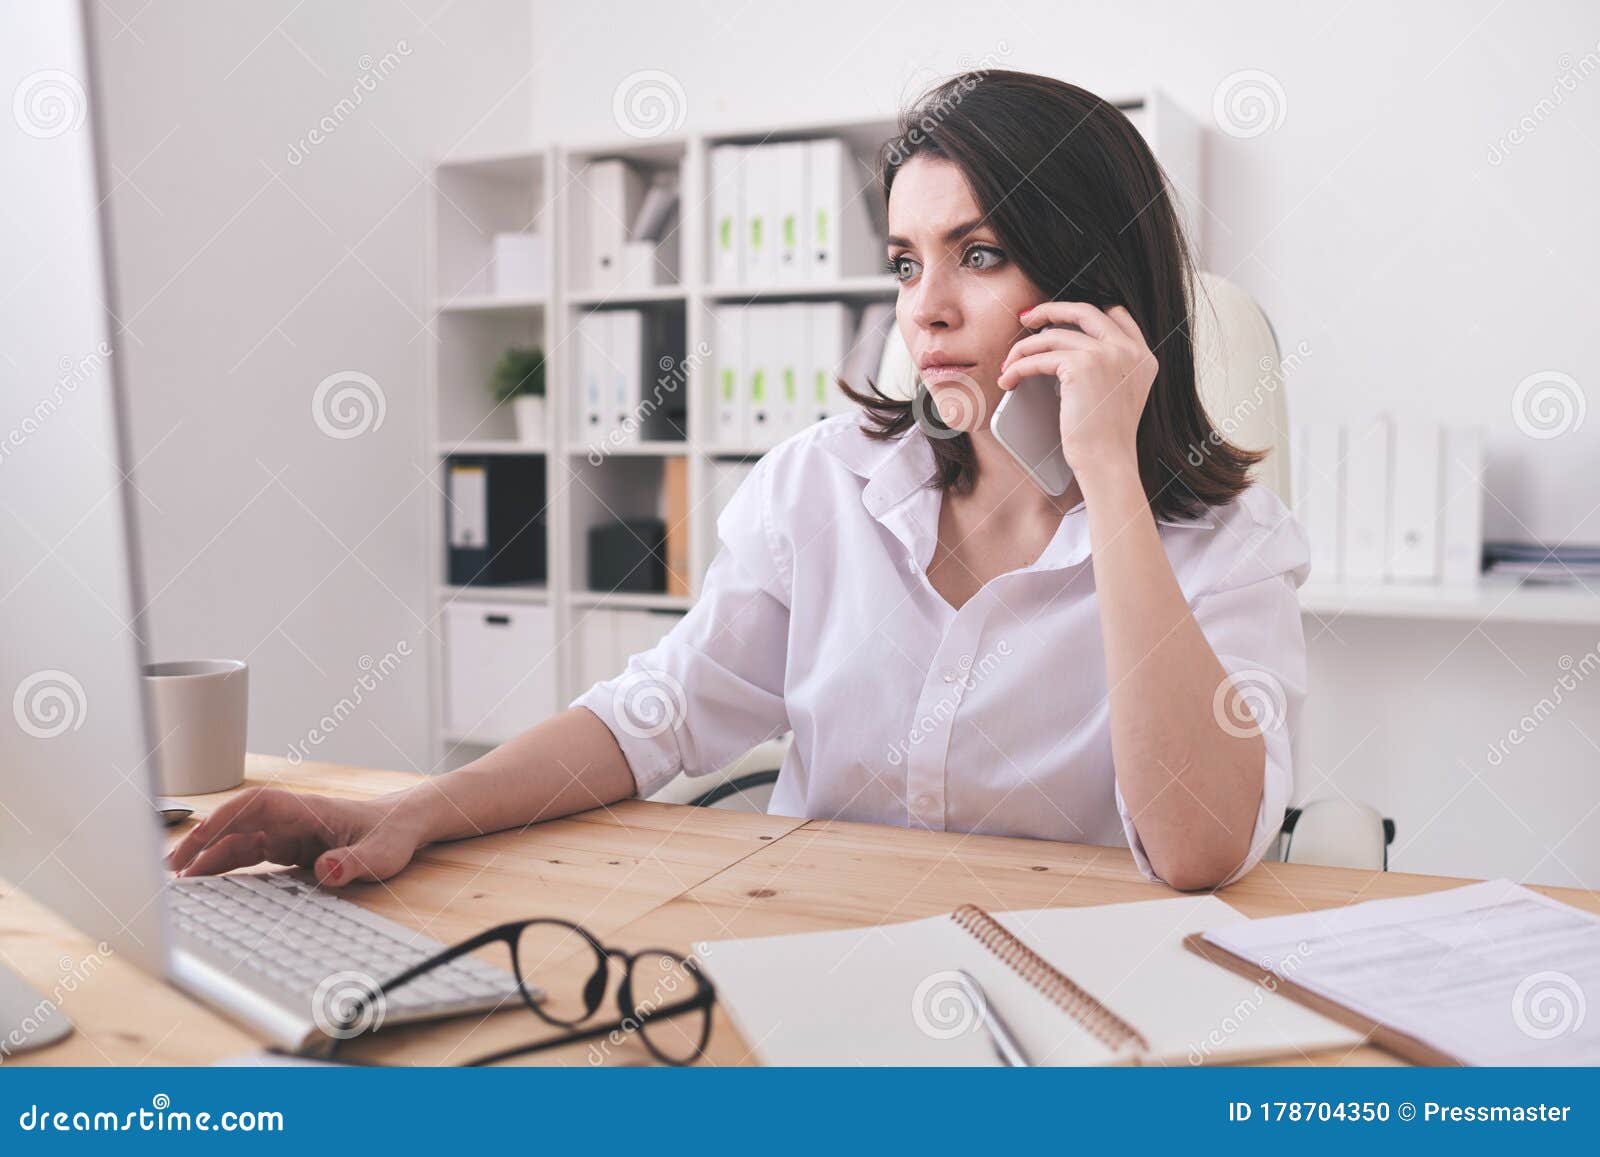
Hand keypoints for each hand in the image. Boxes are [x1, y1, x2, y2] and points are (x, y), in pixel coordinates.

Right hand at [165, 786, 425, 886]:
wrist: (403, 825)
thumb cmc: (392, 833)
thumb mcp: (383, 854)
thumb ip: (355, 862)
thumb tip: (327, 872)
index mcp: (308, 811)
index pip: (256, 806)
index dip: (224, 818)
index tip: (198, 835)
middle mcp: (291, 819)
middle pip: (236, 824)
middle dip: (202, 841)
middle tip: (171, 868)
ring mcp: (286, 833)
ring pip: (236, 840)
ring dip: (207, 857)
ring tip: (179, 882)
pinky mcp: (287, 848)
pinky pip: (248, 855)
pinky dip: (225, 867)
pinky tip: (206, 883)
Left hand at [997, 301, 1157, 474]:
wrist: (1108, 462)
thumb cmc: (1106, 439)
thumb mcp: (1118, 394)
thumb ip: (1108, 366)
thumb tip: (1064, 346)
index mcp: (1142, 356)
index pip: (1116, 313)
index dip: (1083, 311)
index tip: (1059, 315)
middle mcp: (1129, 349)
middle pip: (1084, 310)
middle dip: (1050, 310)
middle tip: (1028, 318)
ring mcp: (1107, 354)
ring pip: (1053, 335)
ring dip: (1024, 349)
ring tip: (1009, 364)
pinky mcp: (1081, 366)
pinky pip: (1039, 358)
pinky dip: (1018, 367)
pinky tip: (1008, 378)